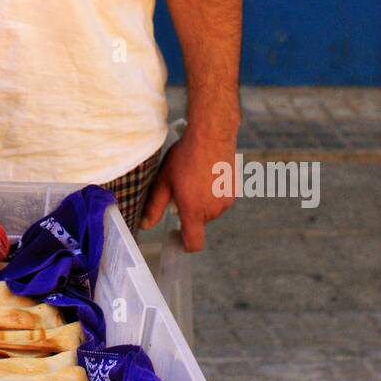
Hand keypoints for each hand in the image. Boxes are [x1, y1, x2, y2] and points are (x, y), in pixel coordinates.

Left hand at [139, 126, 238, 251]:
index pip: (194, 244)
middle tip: (181, 189)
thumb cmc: (185, 157)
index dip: (185, 245)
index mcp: (194, 211)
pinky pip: (221, 200)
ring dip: (202, 202)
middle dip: (190, 212)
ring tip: (195, 178)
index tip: (177, 236)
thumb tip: (146, 225)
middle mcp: (213, 210)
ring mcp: (226, 201)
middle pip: (199, 223)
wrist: (211, 135)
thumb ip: (155, 207)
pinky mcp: (234, 191)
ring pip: (210, 211)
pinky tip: (207, 174)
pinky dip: (213, 193)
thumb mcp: (164, 181)